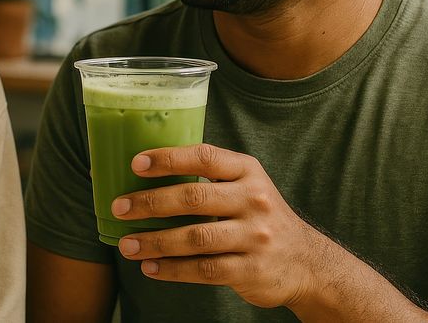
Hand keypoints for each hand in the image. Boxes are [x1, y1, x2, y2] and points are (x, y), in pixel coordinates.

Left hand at [110, 143, 330, 309]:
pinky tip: (151, 268)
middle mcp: (254, 199)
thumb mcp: (245, 184)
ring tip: (127, 245)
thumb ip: (209, 176)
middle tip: (119, 208)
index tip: (135, 164)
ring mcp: (255, 236)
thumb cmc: (259, 216)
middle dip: (150, 203)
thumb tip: (145, 172)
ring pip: (196, 238)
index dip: (168, 159)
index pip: (204, 158)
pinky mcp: (252, 270)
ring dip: (155, 241)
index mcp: (247, 171)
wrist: (307, 262)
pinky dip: (174, 270)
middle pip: (194, 198)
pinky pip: (205, 270)